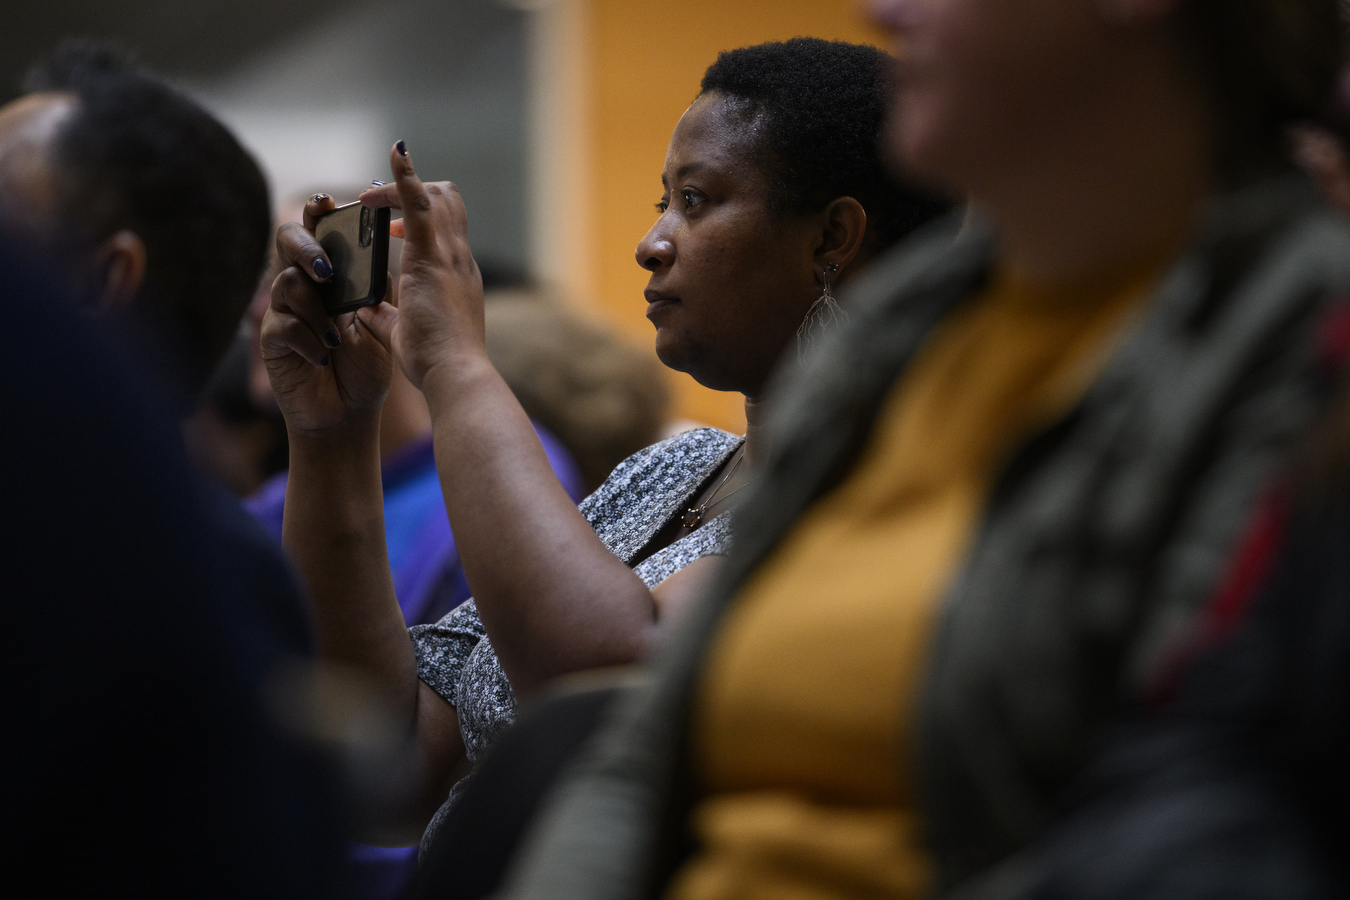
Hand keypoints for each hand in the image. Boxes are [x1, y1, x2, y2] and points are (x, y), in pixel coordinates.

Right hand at [261, 194, 397, 435]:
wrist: (351, 414)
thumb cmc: (365, 367)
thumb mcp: (378, 322)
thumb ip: (375, 287)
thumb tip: (377, 250)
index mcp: (329, 277)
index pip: (318, 232)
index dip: (317, 213)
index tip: (329, 202)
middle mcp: (302, 287)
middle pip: (287, 243)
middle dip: (306, 248)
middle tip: (326, 270)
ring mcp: (283, 312)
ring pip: (286, 284)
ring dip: (316, 308)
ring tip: (338, 335)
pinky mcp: (272, 341)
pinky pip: (282, 325)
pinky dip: (307, 339)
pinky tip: (324, 356)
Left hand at [357, 141, 485, 389]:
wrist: (454, 373)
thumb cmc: (436, 361)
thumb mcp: (404, 332)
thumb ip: (385, 315)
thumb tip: (363, 309)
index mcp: (456, 276)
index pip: (447, 229)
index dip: (420, 218)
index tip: (392, 228)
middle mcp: (459, 260)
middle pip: (449, 202)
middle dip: (415, 193)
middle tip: (377, 206)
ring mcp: (449, 256)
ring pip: (438, 196)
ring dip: (402, 186)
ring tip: (369, 196)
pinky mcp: (431, 257)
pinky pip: (419, 204)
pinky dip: (406, 175)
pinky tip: (396, 152)